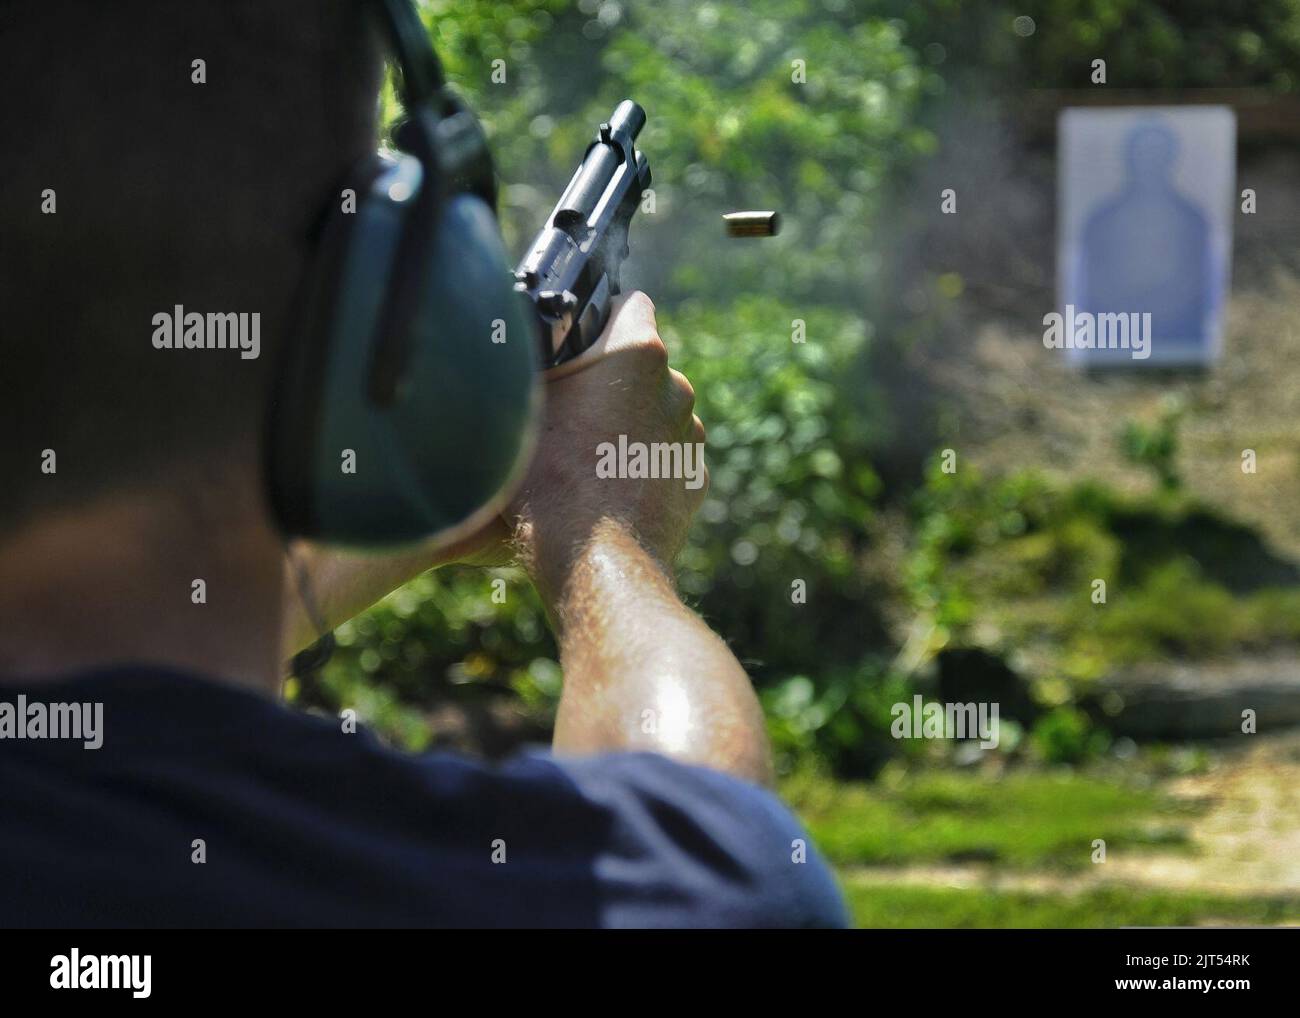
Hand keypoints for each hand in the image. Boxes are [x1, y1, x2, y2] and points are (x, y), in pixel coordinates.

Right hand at [508, 292, 706, 599]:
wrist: (595, 565)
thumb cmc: (549, 483)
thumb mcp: (520, 409)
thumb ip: (534, 366)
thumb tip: (523, 348)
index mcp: (638, 355)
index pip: (631, 306)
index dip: (601, 319)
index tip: (577, 342)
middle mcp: (676, 388)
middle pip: (642, 365)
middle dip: (612, 380)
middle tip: (569, 411)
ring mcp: (691, 436)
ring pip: (657, 412)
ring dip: (630, 424)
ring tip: (586, 458)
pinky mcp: (695, 479)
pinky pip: (665, 457)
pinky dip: (644, 465)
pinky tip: (610, 489)